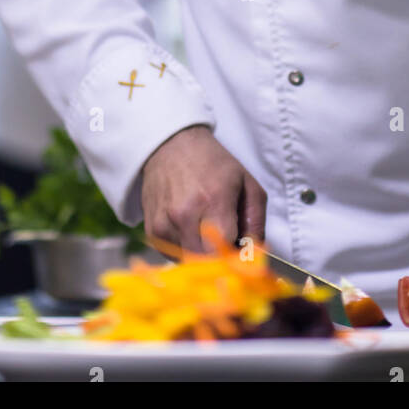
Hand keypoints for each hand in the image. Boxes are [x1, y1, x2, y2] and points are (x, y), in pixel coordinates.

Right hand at [140, 124, 266, 252]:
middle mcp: (185, 216)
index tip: (240, 253)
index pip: (224, 252)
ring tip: (205, 230)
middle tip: (225, 244)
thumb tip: (254, 255)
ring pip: (188, 262)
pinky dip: (185, 249)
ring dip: (201, 254)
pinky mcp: (152, 230)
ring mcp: (165, 224)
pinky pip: (172, 255)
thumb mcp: (246, 182)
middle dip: (218, 260)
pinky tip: (190, 228)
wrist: (171, 146)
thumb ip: (256, 221)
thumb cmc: (214, 164)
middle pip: (206, 262)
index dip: (235, 257)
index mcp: (213, 201)